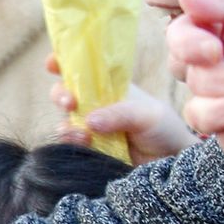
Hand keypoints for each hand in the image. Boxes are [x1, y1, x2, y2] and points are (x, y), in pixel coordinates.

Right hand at [47, 54, 196, 164]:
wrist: (169, 161)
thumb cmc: (163, 129)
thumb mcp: (147, 115)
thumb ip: (120, 114)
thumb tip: (90, 120)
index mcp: (110, 87)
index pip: (83, 68)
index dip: (64, 62)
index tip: (53, 63)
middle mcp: (95, 104)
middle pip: (65, 92)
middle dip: (60, 94)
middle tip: (70, 103)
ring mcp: (90, 127)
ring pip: (64, 120)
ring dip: (67, 125)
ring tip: (83, 134)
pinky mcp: (89, 148)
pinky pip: (69, 143)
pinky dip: (71, 142)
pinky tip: (84, 144)